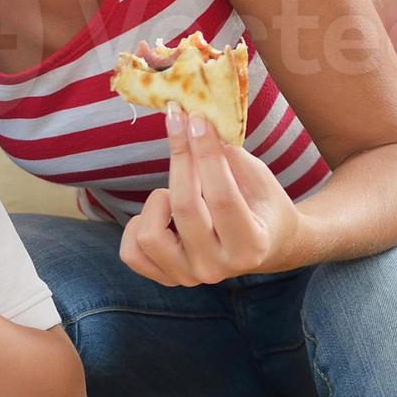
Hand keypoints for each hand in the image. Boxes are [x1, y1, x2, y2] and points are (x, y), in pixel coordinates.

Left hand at [121, 109, 303, 286]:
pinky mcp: (166, 278)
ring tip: (176, 192)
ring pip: (150, 234)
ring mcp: (189, 277)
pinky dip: (138, 225)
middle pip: (184, 207)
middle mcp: (218, 269)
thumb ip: (229, 155)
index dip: (205, 153)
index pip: (221, 196)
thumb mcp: (258, 178)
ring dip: (158, 200)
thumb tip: (195, 120)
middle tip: (180, 122)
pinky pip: (131, 251)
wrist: (265, 246)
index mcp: (251, 246)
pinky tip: (160, 213)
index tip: (195, 119)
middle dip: (180, 158)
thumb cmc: (261, 205)